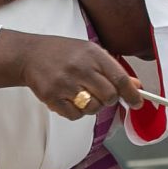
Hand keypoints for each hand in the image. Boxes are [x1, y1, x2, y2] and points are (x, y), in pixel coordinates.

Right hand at [0, 30, 140, 119]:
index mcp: (92, 54)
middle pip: (109, 96)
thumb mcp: (89, 52)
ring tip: (82, 95)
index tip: (138, 103)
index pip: (119, 78)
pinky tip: (70, 100)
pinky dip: (76, 112)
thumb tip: (135, 86)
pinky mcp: (52, 97)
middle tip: (101, 95)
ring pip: (93, 108)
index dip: (132, 94)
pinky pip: (75, 116)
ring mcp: (65, 84)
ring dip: (92, 106)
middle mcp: (80, 68)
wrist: (29, 55)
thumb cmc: (62, 53)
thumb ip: (111, 69)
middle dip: (109, 99)